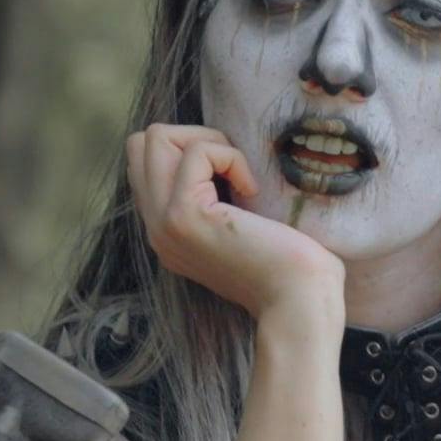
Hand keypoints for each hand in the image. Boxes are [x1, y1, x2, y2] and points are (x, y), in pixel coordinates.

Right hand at [128, 124, 343, 328]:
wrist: (299, 302)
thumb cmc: (288, 266)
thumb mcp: (237, 227)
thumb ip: (213, 198)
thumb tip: (216, 152)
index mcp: (167, 232)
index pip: (145, 165)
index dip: (188, 152)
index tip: (230, 179)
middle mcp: (156, 228)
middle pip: (141, 145)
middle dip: (191, 138)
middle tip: (231, 170)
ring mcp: (163, 222)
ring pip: (155, 139)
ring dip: (207, 142)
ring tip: (239, 177)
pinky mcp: (184, 215)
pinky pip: (197, 152)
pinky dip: (230, 157)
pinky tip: (251, 191)